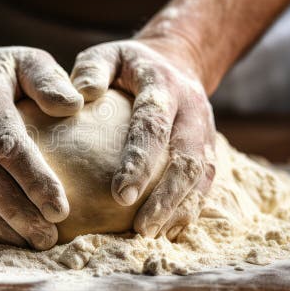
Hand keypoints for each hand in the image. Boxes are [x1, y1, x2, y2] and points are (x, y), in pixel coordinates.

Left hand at [70, 36, 216, 239]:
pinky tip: (168, 233)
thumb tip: (80, 93)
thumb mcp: (107, 54)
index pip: (153, 125)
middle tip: (140, 228)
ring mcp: (205, 132)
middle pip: (185, 159)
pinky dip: (189, 210)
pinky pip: (205, 184)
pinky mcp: (209, 150)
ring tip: (152, 236)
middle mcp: (191, 110)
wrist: (176, 61)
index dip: (140, 160)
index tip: (120, 194)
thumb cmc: (128, 64)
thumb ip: (91, 69)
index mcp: (164, 86)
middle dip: (165, 197)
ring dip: (179, 209)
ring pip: (200, 176)